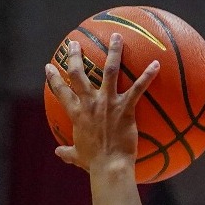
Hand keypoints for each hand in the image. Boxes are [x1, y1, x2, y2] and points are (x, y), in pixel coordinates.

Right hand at [45, 34, 160, 172]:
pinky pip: (138, 88)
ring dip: (113, 52)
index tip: (49, 66)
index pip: (61, 92)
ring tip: (117, 36)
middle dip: (74, 56)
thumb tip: (58, 152)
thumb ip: (67, 152)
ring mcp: (108, 104)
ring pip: (109, 71)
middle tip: (74, 43)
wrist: (110, 167)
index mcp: (77, 114)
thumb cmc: (94, 163)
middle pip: (78, 74)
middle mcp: (90, 104)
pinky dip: (148, 75)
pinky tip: (156, 64)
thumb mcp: (77, 156)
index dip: (53, 78)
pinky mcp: (125, 108)